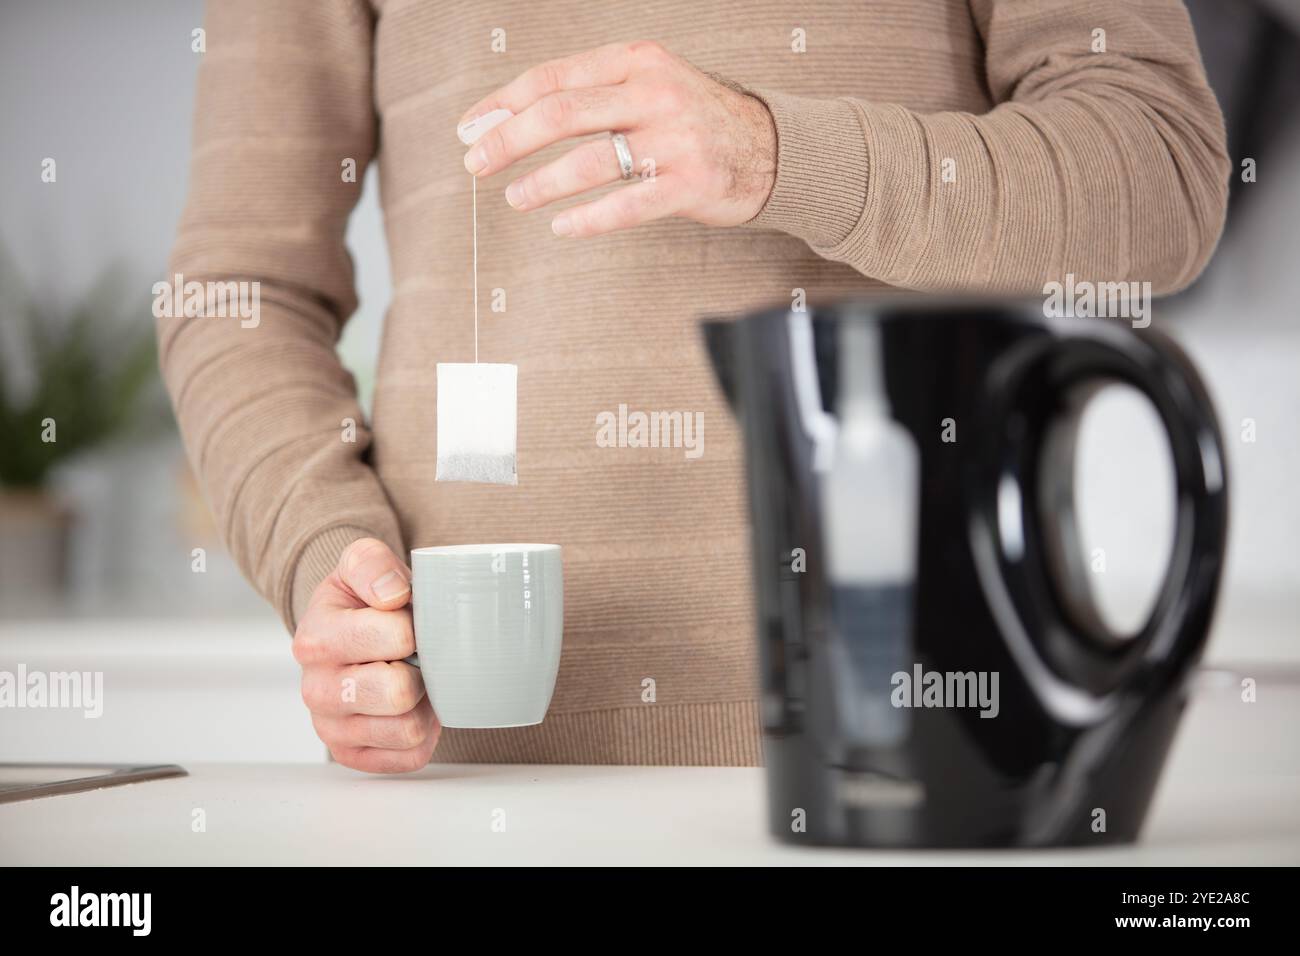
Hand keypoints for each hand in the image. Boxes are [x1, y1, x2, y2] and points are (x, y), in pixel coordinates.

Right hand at [291, 538, 439, 772]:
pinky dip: (424, 733)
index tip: (410, 620)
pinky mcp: (353, 756)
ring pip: (409, 730)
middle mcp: (316, 689)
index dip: (417, 626)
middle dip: (422, 670)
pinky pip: (411, 756)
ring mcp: (332, 728)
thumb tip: (392, 595)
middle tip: (417, 656)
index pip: (397, 637)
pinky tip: (412, 707)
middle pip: (399, 693)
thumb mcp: (361, 563)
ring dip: (425, 704)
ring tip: (416, 679)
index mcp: (316, 639)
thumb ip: (373, 564)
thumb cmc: (362, 600)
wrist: (349, 629)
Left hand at [458, 40, 776, 237]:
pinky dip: (588, 219)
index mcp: (635, 61)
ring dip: (541, 183)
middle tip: (477, 165)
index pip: (552, 78)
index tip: (470, 129)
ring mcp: (674, 139)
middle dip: (508, 141)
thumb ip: (593, 94)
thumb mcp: (649, 84)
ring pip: (590, 160)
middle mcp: (653, 94)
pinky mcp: (691, 183)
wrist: (771, 147)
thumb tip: (513, 118)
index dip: (502, 105)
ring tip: (515, 198)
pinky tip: (562, 227)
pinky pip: (628, 205)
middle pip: (561, 114)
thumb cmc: (695, 119)